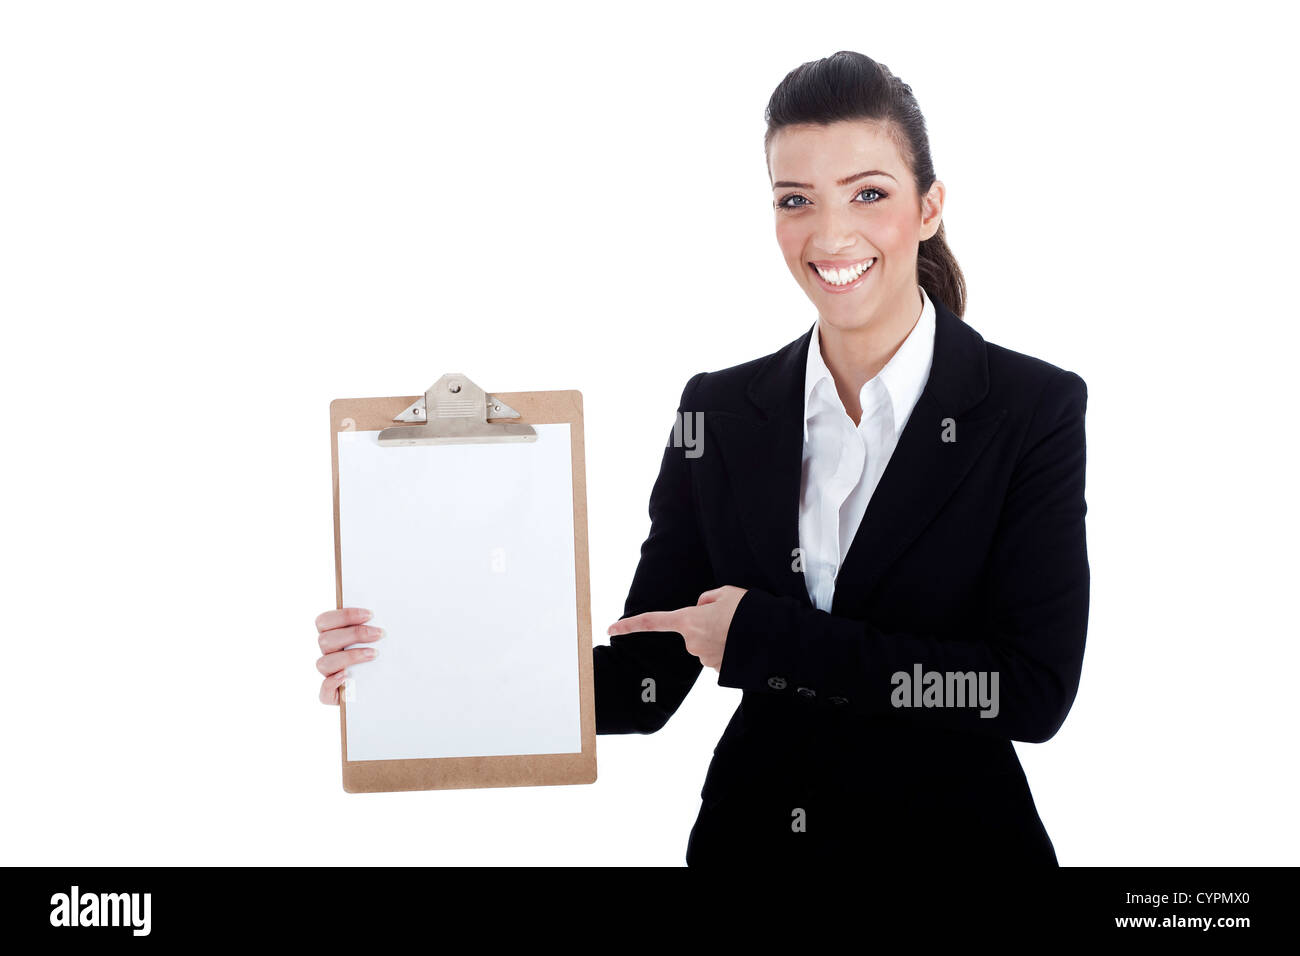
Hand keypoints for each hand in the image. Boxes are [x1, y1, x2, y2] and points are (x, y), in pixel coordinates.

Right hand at [315, 607, 383, 703]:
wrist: (392, 687)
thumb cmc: (387, 659)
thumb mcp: (383, 641)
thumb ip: (376, 628)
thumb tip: (388, 615)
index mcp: (333, 636)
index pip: (324, 621)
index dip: (344, 616)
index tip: (370, 614)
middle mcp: (328, 654)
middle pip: (325, 640)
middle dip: (354, 633)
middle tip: (379, 634)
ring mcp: (329, 675)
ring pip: (323, 663)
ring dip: (350, 656)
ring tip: (374, 654)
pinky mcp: (333, 695)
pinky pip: (324, 691)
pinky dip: (333, 683)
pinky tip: (347, 677)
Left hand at [606, 585, 746, 671]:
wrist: (773, 639)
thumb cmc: (749, 612)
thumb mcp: (726, 593)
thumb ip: (706, 599)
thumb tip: (700, 609)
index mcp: (688, 620)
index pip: (653, 621)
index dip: (630, 625)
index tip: (609, 629)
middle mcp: (691, 642)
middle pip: (690, 628)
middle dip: (704, 622)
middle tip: (728, 616)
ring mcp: (704, 658)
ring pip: (705, 642)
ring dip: (718, 635)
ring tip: (738, 629)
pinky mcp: (717, 670)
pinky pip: (716, 653)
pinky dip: (726, 648)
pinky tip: (740, 642)